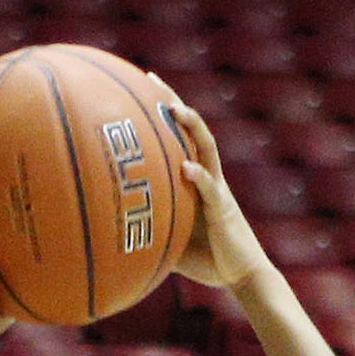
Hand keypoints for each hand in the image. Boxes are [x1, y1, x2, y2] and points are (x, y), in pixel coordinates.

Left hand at [153, 80, 266, 290]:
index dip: (164, 113)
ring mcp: (218, 191)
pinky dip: (199, 179)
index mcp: (197, 181)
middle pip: (193, 131)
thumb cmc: (208, 259)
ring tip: (175, 110)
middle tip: (152, 79)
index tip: (143, 87)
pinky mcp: (224, 211)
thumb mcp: (171, 239)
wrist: (243, 276)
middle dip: (173, 103)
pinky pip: (211, 191)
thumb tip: (112, 229)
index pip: (181, 138)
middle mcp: (208, 177)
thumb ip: (151, 226)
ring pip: (206, 149)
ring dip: (192, 127)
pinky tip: (187, 168)